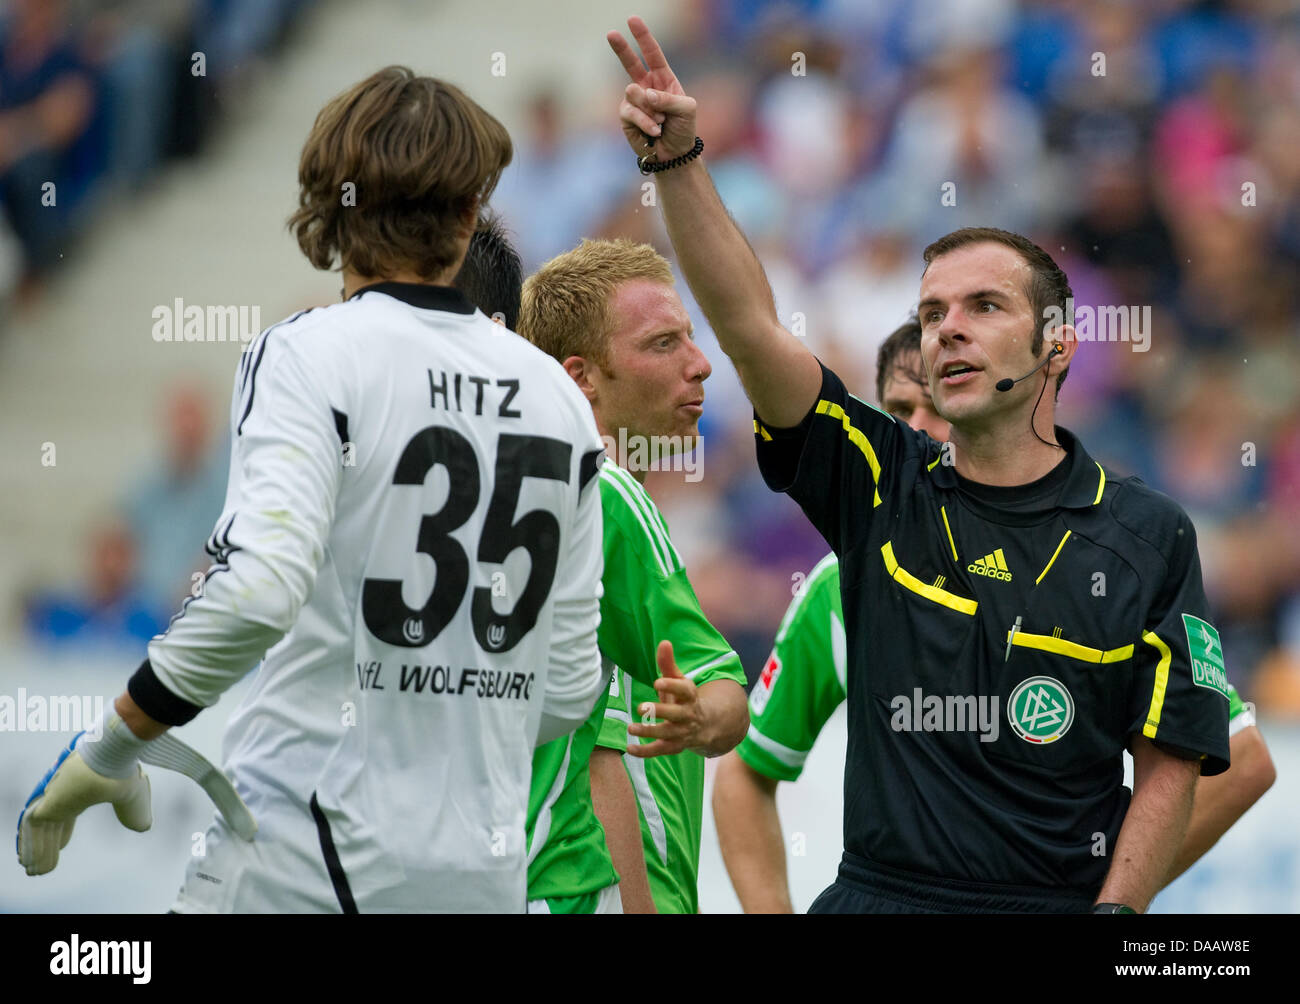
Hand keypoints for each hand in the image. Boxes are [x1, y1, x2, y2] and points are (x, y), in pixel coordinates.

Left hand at [17, 734, 151, 875]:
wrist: (112, 763)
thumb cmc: (126, 776)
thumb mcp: (135, 800)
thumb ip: (134, 813)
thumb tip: (143, 826)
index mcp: (82, 788)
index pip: (67, 812)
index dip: (64, 831)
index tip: (62, 845)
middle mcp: (64, 791)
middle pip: (51, 822)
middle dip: (47, 842)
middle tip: (40, 862)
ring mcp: (53, 797)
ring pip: (39, 830)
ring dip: (37, 850)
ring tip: (34, 870)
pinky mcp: (45, 805)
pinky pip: (31, 831)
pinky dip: (32, 848)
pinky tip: (33, 864)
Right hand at [606, 16, 697, 160]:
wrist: (674, 155)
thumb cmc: (684, 129)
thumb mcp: (686, 109)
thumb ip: (668, 98)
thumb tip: (644, 93)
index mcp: (663, 79)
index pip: (652, 54)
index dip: (643, 37)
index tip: (632, 20)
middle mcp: (646, 86)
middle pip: (630, 63)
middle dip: (621, 48)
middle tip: (611, 33)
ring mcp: (634, 101)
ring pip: (633, 92)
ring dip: (650, 108)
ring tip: (661, 122)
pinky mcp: (626, 117)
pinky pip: (631, 112)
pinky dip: (645, 121)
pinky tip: (654, 131)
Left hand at [626, 640, 708, 756]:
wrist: (705, 724)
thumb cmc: (684, 697)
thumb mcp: (678, 680)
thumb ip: (668, 664)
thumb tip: (664, 642)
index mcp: (690, 695)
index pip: (684, 690)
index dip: (671, 686)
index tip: (657, 682)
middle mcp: (688, 715)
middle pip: (676, 715)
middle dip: (659, 712)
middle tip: (640, 708)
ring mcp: (682, 732)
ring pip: (667, 734)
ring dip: (649, 732)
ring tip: (631, 728)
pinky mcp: (675, 746)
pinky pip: (661, 751)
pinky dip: (646, 752)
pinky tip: (629, 748)